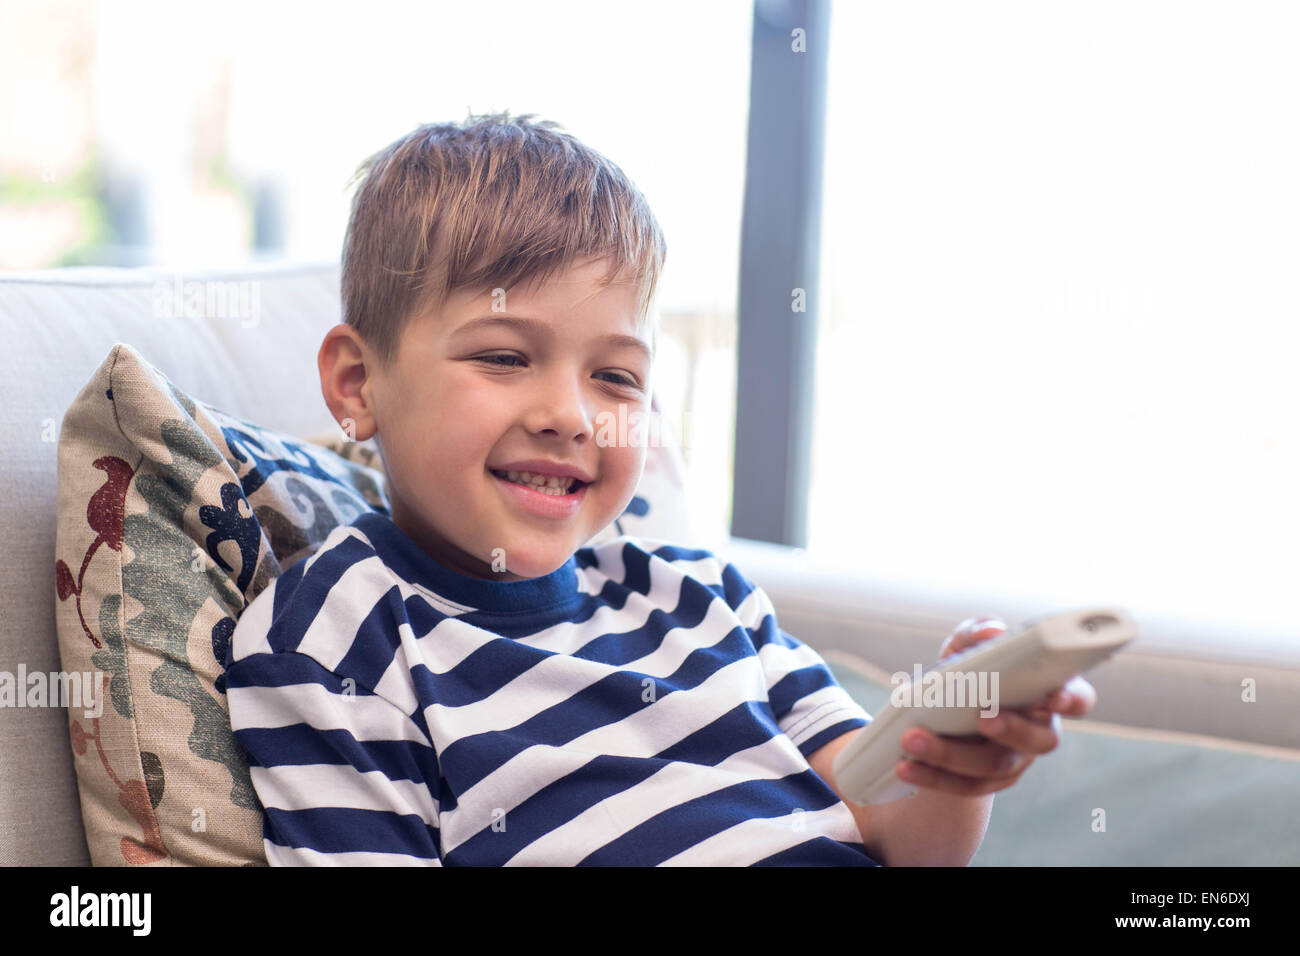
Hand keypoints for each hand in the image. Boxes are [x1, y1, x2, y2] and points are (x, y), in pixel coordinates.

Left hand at [894, 616, 1097, 797]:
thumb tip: (992, 633)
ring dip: (950, 754)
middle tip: (983, 718)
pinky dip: (933, 777)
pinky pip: (965, 786)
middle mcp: (1038, 730)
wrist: (942, 710)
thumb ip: (978, 633)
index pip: (1078, 698)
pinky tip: (905, 767)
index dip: (1072, 698)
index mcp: (1046, 693)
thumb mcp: (966, 646)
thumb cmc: (968, 670)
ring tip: (912, 740)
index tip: (1054, 696)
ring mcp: (1015, 760)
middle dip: (1012, 729)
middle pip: (1040, 740)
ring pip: (994, 766)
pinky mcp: (987, 781)